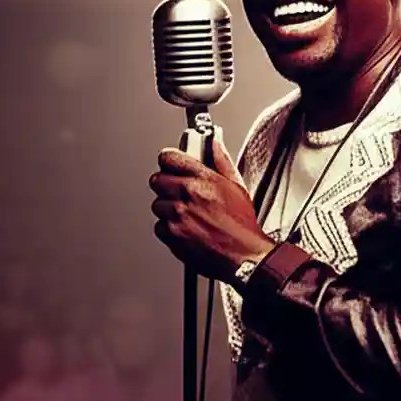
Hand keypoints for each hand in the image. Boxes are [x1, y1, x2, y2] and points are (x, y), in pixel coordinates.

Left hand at [150, 135, 274, 283]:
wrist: (243, 256)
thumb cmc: (241, 225)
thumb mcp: (236, 186)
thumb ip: (221, 161)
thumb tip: (214, 144)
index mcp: (202, 179)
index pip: (168, 158)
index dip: (169, 161)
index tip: (172, 165)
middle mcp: (187, 195)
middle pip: (156, 180)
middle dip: (166, 184)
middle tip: (178, 191)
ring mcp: (177, 216)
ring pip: (157, 204)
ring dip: (168, 208)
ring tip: (186, 214)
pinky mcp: (172, 235)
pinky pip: (159, 226)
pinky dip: (169, 229)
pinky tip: (185, 229)